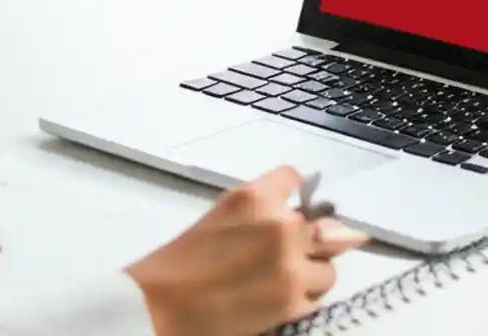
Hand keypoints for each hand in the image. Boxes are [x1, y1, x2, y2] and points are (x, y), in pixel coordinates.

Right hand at [125, 166, 368, 335]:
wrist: (159, 308)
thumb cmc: (178, 264)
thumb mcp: (220, 219)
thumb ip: (260, 212)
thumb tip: (298, 216)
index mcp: (255, 198)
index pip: (295, 179)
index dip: (292, 197)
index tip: (289, 207)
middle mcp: (281, 226)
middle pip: (325, 225)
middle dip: (311, 238)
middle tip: (290, 252)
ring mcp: (292, 266)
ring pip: (328, 266)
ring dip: (311, 272)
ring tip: (283, 281)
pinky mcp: (294, 303)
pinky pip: (318, 296)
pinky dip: (303, 299)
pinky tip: (279, 299)